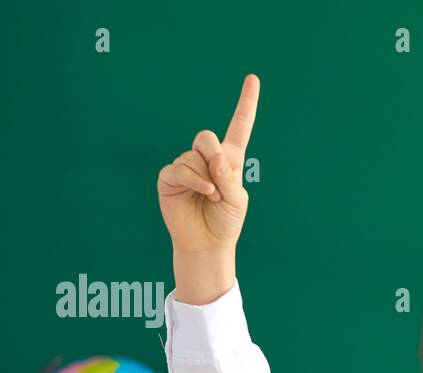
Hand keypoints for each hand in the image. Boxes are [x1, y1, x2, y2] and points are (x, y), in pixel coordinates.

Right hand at [157, 74, 258, 302]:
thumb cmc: (226, 222)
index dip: (246, 103)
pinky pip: (180, 169)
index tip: (253, 78)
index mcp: (230, 159)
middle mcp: (206, 158)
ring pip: (193, 157)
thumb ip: (229, 175)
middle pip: (206, 137)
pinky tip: (203, 192)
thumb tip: (214, 155)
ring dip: (206, 178)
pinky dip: (194, 180)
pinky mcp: (170, 178)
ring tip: (212, 197)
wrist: (207, 243)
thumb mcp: (237, 200)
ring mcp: (186, 166)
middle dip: (214, 156)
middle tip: (220, 182)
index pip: (239, 126)